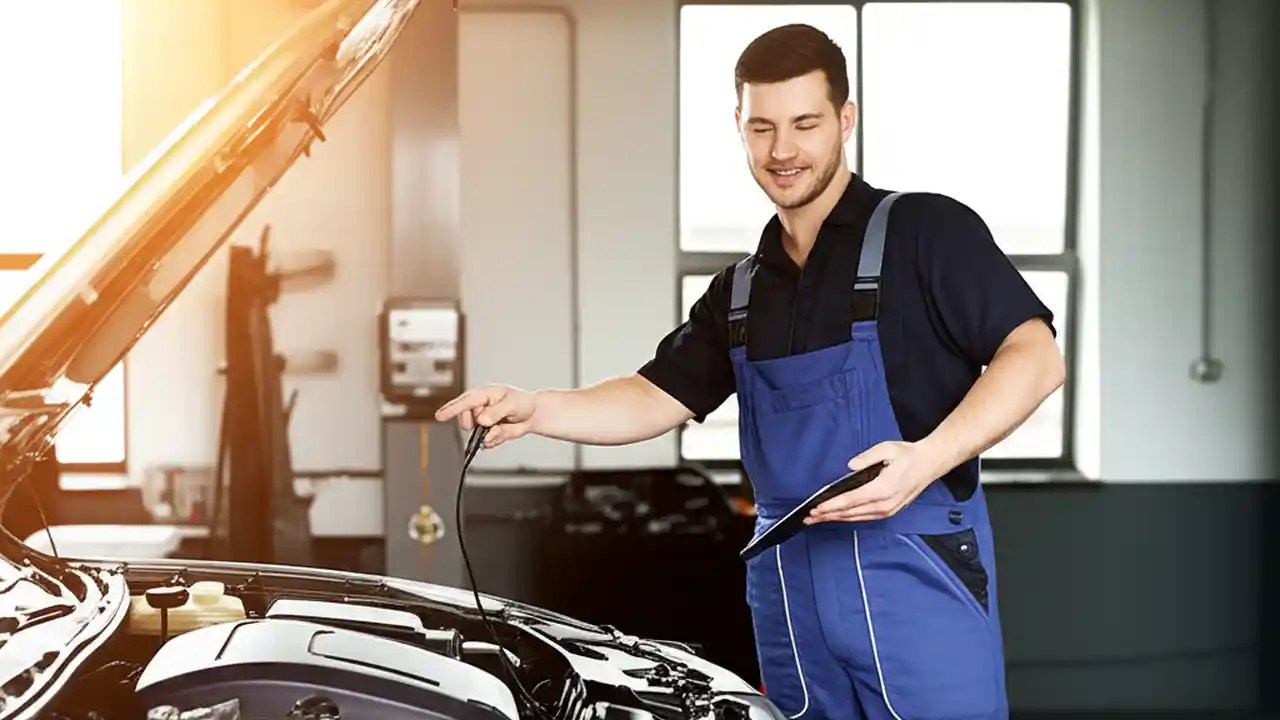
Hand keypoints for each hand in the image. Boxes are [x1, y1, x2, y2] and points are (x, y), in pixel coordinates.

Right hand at [433, 384, 536, 447]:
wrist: (533, 415)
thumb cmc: (522, 402)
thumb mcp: (512, 404)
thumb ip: (496, 411)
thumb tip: (482, 420)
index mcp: (484, 395)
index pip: (465, 402)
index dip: (451, 409)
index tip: (439, 416)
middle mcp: (479, 408)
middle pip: (466, 419)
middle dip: (476, 425)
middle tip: (490, 422)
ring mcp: (482, 421)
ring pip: (476, 433)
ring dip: (488, 434)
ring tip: (503, 426)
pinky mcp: (487, 433)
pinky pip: (485, 442)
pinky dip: (494, 440)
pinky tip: (503, 432)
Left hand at [806, 441, 940, 523]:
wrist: (929, 464)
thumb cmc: (908, 456)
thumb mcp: (887, 449)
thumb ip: (867, 458)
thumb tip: (851, 466)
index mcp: (883, 489)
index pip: (851, 501)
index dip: (831, 506)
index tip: (816, 508)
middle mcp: (885, 504)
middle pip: (850, 513)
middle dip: (828, 515)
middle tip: (808, 517)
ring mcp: (888, 510)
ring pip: (856, 518)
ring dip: (836, 518)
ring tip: (818, 518)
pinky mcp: (889, 511)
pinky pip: (864, 518)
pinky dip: (848, 518)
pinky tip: (837, 516)